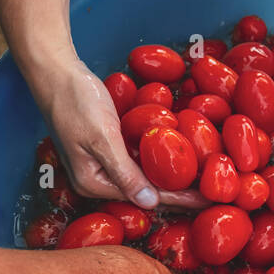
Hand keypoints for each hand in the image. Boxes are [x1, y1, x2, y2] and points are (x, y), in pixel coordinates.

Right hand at [30, 59, 205, 210]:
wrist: (56, 70)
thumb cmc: (74, 101)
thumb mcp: (101, 138)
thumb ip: (124, 172)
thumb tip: (149, 203)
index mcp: (93, 183)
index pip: (145, 197)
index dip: (179, 199)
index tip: (208, 200)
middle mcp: (100, 178)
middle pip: (148, 190)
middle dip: (181, 191)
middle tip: (217, 192)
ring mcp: (106, 162)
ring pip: (148, 174)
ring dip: (176, 176)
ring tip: (207, 177)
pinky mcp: (111, 145)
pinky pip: (142, 157)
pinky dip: (164, 158)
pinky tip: (187, 155)